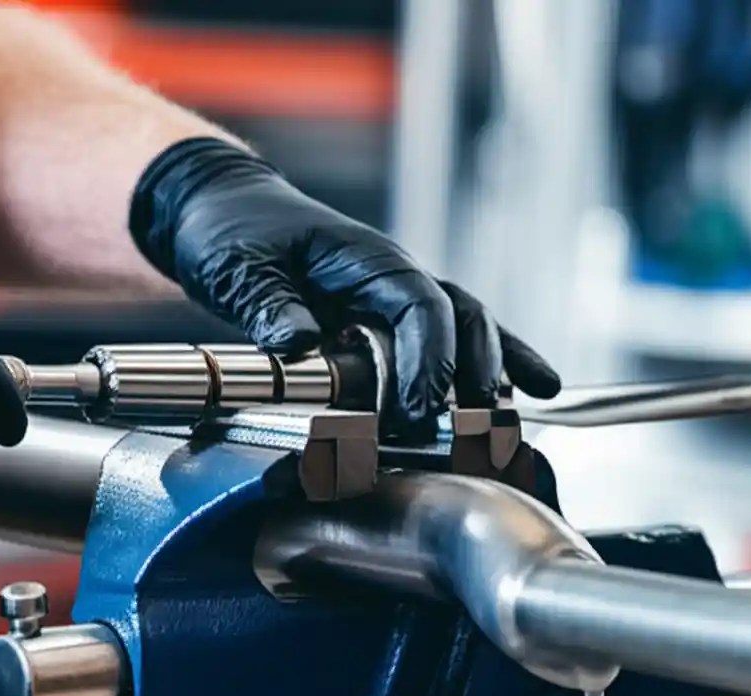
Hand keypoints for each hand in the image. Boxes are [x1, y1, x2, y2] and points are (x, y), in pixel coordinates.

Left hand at [130, 138, 559, 424]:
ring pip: (465, 329)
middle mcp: (391, 275)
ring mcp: (391, 294)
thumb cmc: (229, 230)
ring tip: (503, 423)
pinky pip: (445, 337)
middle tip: (458, 433)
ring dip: (488, 374)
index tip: (416, 412)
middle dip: (468, 377)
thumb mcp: (236, 265)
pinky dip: (492, 361)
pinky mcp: (382, 315)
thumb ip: (269, 305)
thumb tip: (302, 345)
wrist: (218, 207)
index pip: (421, 307)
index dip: (428, 362)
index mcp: (363, 258)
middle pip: (461, 318)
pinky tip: (532, 389)